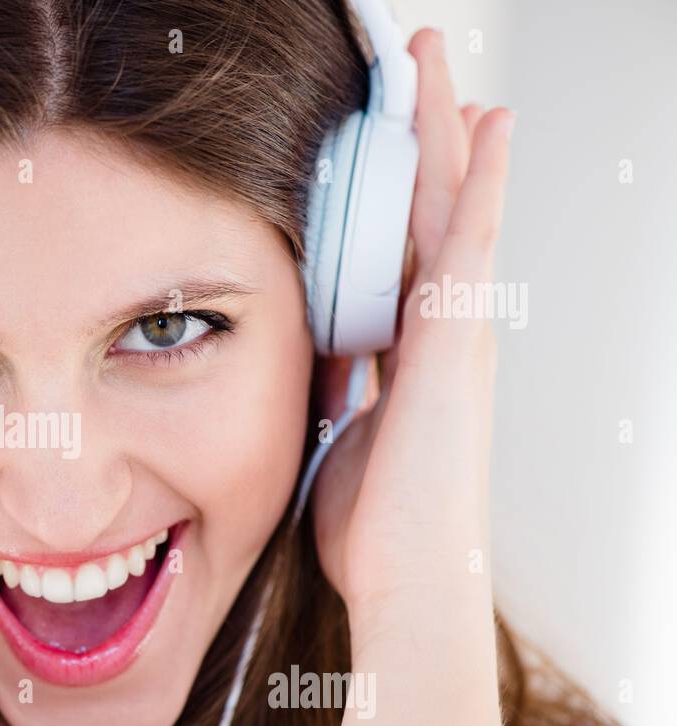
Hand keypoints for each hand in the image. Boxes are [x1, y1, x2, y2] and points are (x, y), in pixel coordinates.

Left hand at [312, 29, 513, 628]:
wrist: (408, 584)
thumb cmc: (376, 531)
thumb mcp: (338, 441)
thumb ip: (333, 395)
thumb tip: (315, 373)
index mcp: (408, 355)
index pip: (401, 251)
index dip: (398, 193)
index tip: (391, 144)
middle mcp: (440, 332)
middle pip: (428, 211)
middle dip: (421, 138)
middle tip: (415, 70)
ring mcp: (457, 333)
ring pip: (449, 206)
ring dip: (444, 130)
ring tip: (435, 63)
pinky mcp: (460, 342)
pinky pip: (470, 241)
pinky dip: (481, 180)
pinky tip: (489, 121)